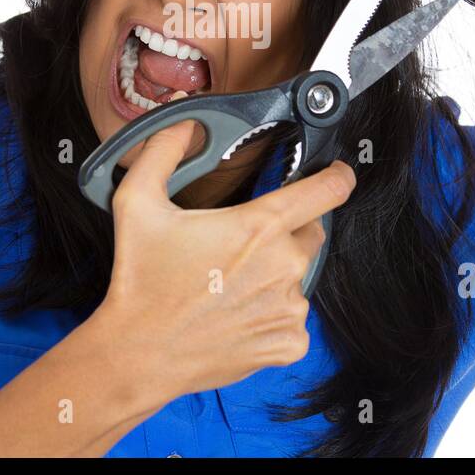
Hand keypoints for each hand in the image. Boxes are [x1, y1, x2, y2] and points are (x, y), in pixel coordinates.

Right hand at [92, 92, 355, 399]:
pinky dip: (273, 314)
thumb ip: (163, 151)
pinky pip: (294, 318)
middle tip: (242, 243)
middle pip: (310, 233)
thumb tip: (183, 121)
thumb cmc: (141, 280)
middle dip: (286, 231)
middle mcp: (285, 266)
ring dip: (276, 275)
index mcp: (260, 227)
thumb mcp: (137, 203)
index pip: (328, 189)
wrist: (139, 353)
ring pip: (299, 278)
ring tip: (230, 284)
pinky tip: (237, 314)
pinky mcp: (289, 343)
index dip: (337, 175)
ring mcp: (291, 308)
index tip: (335, 173)